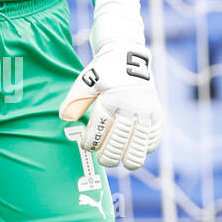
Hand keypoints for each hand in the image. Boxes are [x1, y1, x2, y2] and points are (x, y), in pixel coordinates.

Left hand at [59, 43, 162, 171]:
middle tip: (104, 160)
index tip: (86, 146)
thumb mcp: (86, 80)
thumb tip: (65, 118)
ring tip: (125, 164)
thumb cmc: (104, 71)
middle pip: (119, 139)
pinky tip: (137, 150)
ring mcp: (145, 110)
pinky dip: (146, 147)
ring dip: (131, 156)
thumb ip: (75, 100)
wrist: (129, 57)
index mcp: (110, 98)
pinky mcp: (156, 112)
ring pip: (139, 142)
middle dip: (110, 155)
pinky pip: (152, 136)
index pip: (99, 129)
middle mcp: (130, 105)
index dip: (91, 142)